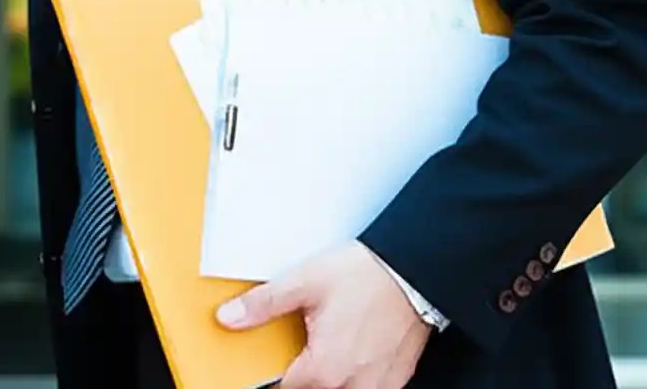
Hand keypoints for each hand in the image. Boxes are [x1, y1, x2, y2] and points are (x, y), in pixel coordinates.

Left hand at [216, 241, 431, 387]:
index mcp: (323, 370)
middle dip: (305, 374)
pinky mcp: (396, 379)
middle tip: (310, 343)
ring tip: (334, 346)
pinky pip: (367, 388)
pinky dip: (356, 376)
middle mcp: (352, 386)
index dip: (273, 376)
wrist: (416, 270)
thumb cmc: (368, 275)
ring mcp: (377, 386)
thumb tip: (230, 317)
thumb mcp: (306, 282)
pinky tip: (356, 350)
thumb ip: (263, 304)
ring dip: (332, 376)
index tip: (273, 362)